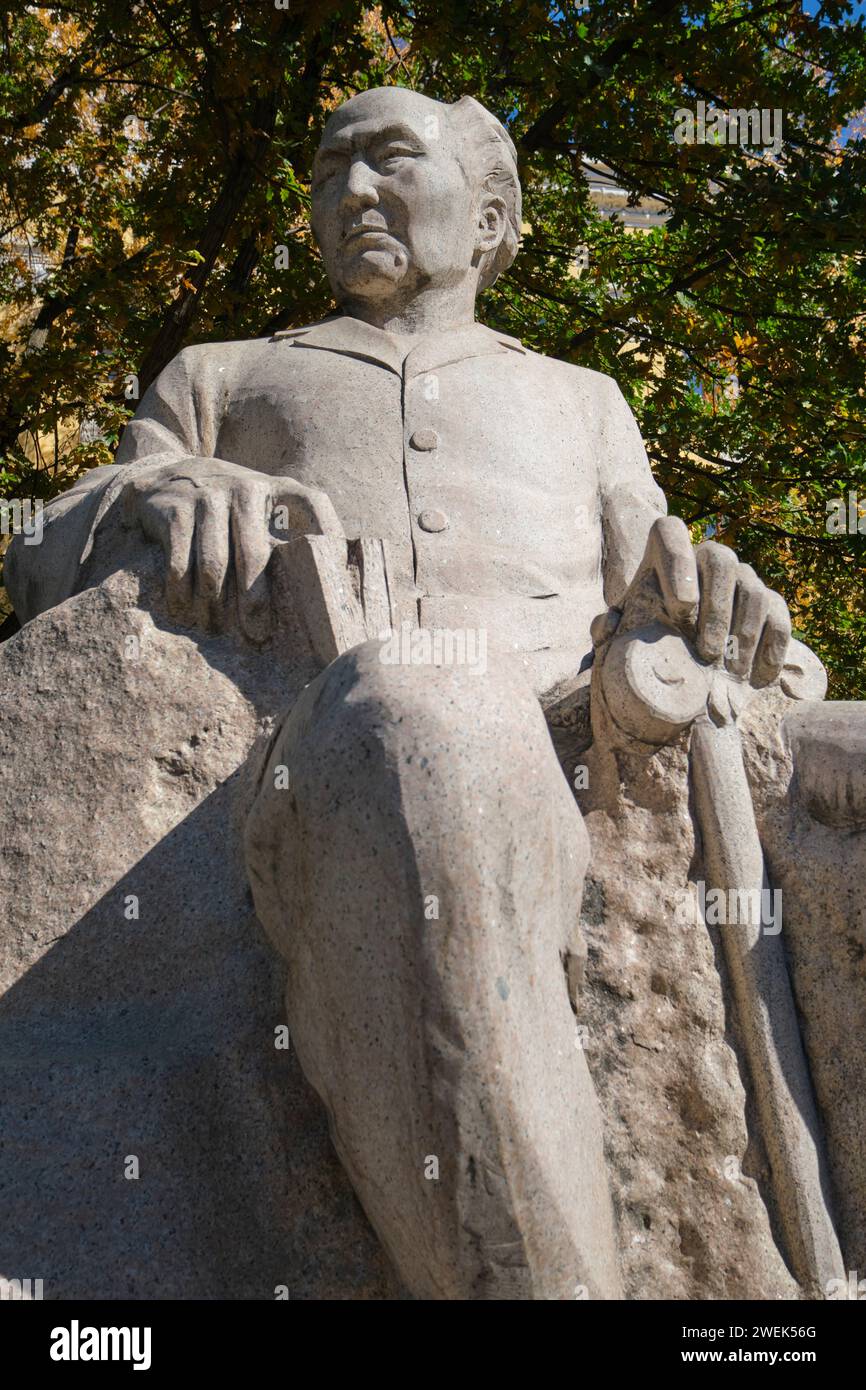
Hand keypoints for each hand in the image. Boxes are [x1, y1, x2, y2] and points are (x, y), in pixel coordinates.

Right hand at [121, 458, 342, 640]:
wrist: (164, 479)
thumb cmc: (227, 508)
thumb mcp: (261, 508)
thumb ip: (286, 535)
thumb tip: (317, 593)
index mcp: (278, 488)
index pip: (314, 503)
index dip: (328, 533)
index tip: (333, 573)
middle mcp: (246, 489)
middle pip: (254, 553)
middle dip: (255, 599)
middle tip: (258, 632)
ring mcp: (209, 497)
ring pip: (214, 565)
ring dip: (213, 603)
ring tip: (214, 628)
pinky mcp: (176, 510)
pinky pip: (180, 562)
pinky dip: (181, 592)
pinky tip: (183, 610)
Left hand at [596, 516, 790, 687]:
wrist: (676, 663)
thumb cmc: (641, 641)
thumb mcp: (616, 638)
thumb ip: (606, 630)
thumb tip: (609, 622)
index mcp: (662, 555)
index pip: (670, 532)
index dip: (678, 561)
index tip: (681, 608)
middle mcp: (705, 558)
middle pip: (720, 560)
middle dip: (717, 609)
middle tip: (707, 653)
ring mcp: (741, 577)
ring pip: (753, 588)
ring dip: (744, 633)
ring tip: (729, 672)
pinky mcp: (769, 603)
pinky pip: (779, 614)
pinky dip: (773, 646)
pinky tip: (760, 678)